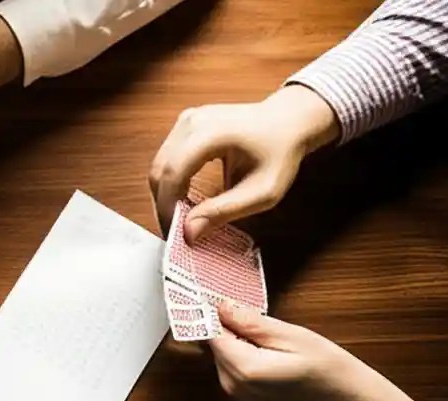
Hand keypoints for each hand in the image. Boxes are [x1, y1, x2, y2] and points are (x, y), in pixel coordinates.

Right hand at [149, 85, 340, 241]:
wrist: (289, 121)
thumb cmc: (281, 153)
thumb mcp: (262, 191)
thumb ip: (225, 211)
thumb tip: (189, 232)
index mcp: (211, 133)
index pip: (172, 174)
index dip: (167, 208)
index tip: (174, 233)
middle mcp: (192, 122)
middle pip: (159, 171)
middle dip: (163, 205)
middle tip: (176, 230)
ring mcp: (186, 120)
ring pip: (159, 166)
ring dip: (165, 195)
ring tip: (181, 216)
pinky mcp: (184, 125)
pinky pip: (166, 159)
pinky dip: (170, 182)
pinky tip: (184, 198)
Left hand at [209, 303, 437, 400]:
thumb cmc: (328, 369)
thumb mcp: (291, 335)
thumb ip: (251, 322)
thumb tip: (222, 306)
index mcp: (243, 369)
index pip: (211, 333)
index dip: (212, 312)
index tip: (215, 294)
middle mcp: (234, 385)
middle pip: (215, 345)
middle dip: (225, 324)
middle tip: (244, 306)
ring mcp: (239, 395)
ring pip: (223, 355)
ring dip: (235, 338)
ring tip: (262, 328)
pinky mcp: (246, 398)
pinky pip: (233, 368)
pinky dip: (242, 353)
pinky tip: (266, 347)